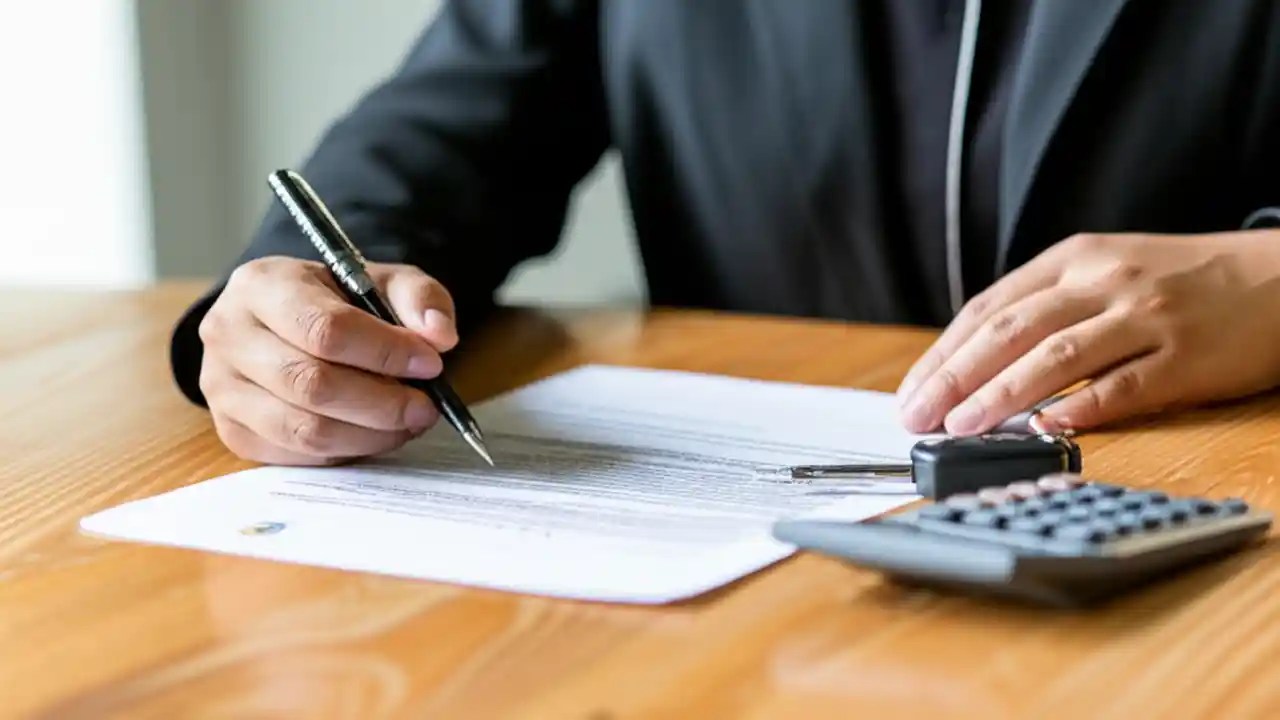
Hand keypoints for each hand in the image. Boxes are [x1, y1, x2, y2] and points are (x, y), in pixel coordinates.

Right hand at [198, 257, 458, 464]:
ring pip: (305, 429)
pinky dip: (345, 451)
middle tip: (426, 406)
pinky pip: (297, 456)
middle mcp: (229, 334)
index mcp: (262, 284)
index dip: (385, 353)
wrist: (286, 323)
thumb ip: (419, 298)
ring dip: (370, 435)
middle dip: (382, 403)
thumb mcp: (382, 282)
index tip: (430, 363)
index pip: (325, 329)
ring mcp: (222, 387)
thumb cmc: (338, 301)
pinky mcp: (233, 430)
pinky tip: (372, 433)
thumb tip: (439, 337)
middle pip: (312, 384)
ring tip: (407, 422)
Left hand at [897, 231, 1279, 434]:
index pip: (990, 309)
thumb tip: (976, 366)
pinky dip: (1083, 409)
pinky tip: (1048, 428)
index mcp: (1074, 258)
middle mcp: (1104, 281)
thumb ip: (1048, 308)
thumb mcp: (1107, 271)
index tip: (911, 392)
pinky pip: (1126, 386)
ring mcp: (1146, 317)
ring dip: (1001, 395)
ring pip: (1058, 357)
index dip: (944, 354)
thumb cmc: (1181, 281)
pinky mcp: (1187, 356)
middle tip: (917, 416)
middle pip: (1011, 331)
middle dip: (954, 377)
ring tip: (961, 427)